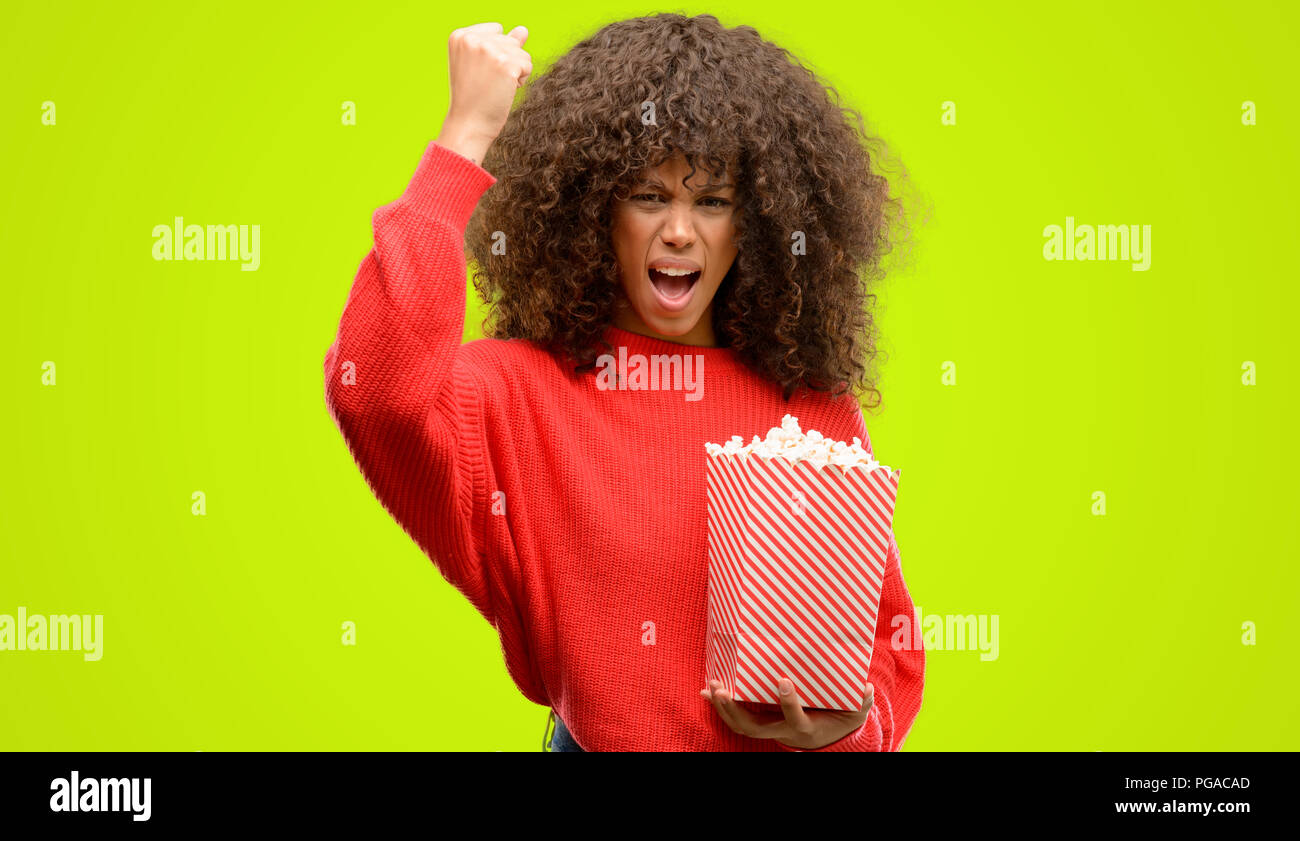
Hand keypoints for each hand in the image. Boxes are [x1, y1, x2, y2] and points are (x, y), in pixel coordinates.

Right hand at [436, 22, 532, 163]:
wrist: (469, 124)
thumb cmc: (474, 98)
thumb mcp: (482, 65)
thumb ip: (501, 43)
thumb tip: (523, 30)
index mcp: (460, 36)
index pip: (496, 30)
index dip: (496, 53)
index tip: (480, 72)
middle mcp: (472, 39)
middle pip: (510, 40)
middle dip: (506, 62)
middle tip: (487, 83)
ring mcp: (489, 50)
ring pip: (521, 52)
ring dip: (515, 72)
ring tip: (495, 87)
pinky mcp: (505, 63)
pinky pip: (527, 65)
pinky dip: (521, 80)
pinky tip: (504, 91)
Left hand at [700, 678, 872, 749]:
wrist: (826, 735)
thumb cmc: (840, 718)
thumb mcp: (855, 712)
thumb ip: (861, 702)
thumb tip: (865, 687)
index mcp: (805, 727)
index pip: (796, 718)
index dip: (788, 702)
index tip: (782, 680)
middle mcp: (782, 731)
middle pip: (754, 727)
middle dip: (736, 710)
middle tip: (723, 689)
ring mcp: (769, 729)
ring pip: (741, 725)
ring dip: (723, 708)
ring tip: (712, 687)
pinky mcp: (760, 723)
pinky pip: (737, 719)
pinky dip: (721, 708)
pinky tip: (708, 691)